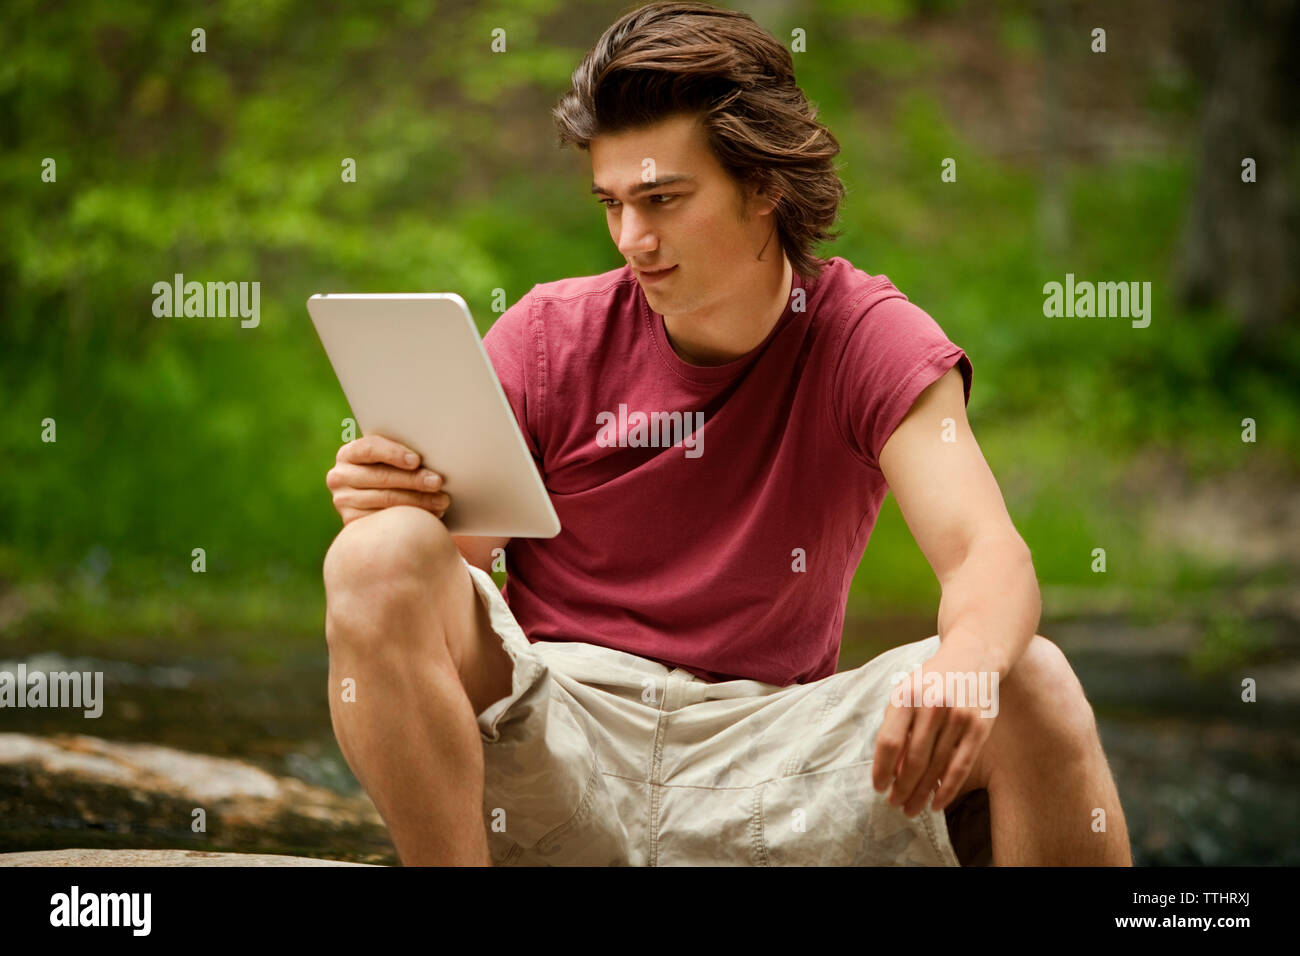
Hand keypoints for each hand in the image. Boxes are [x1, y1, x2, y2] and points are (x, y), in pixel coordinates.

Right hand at [326, 435, 450, 526]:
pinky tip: (430, 515)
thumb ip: (400, 452)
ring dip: (419, 500)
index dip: (394, 453)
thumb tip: (433, 450)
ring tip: (442, 501)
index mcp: (349, 453)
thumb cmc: (391, 470)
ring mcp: (344, 501)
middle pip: (381, 476)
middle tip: (438, 482)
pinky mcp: (352, 522)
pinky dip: (410, 516)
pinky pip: (385, 519)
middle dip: (413, 480)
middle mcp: (340, 476)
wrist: (375, 497)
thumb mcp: (389, 458)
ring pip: (386, 500)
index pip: (369, 448)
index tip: (416, 460)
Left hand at [871, 640, 1000, 816]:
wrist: (972, 658)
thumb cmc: (930, 681)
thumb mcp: (906, 694)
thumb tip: (891, 771)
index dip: (882, 770)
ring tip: (911, 809)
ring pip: (937, 767)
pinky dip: (947, 789)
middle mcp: (933, 705)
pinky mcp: (979, 727)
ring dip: (922, 794)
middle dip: (902, 788)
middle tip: (895, 805)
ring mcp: (959, 716)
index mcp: (907, 695)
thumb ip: (895, 727)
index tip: (879, 788)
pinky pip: (960, 766)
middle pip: (914, 760)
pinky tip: (937, 804)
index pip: (890, 742)